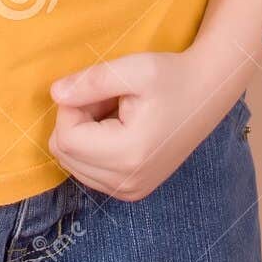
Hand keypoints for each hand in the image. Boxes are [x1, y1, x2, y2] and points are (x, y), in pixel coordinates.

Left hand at [47, 51, 244, 200]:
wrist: (207, 94)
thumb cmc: (172, 77)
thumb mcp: (132, 69)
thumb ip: (90, 82)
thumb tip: (55, 94)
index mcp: (129, 156)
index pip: (66, 138)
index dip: (70, 106)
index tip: (94, 89)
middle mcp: (127, 183)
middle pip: (65, 154)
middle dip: (74, 121)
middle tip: (105, 99)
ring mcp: (129, 191)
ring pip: (72, 164)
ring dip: (82, 133)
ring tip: (112, 112)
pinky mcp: (131, 190)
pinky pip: (87, 171)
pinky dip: (91, 147)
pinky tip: (115, 127)